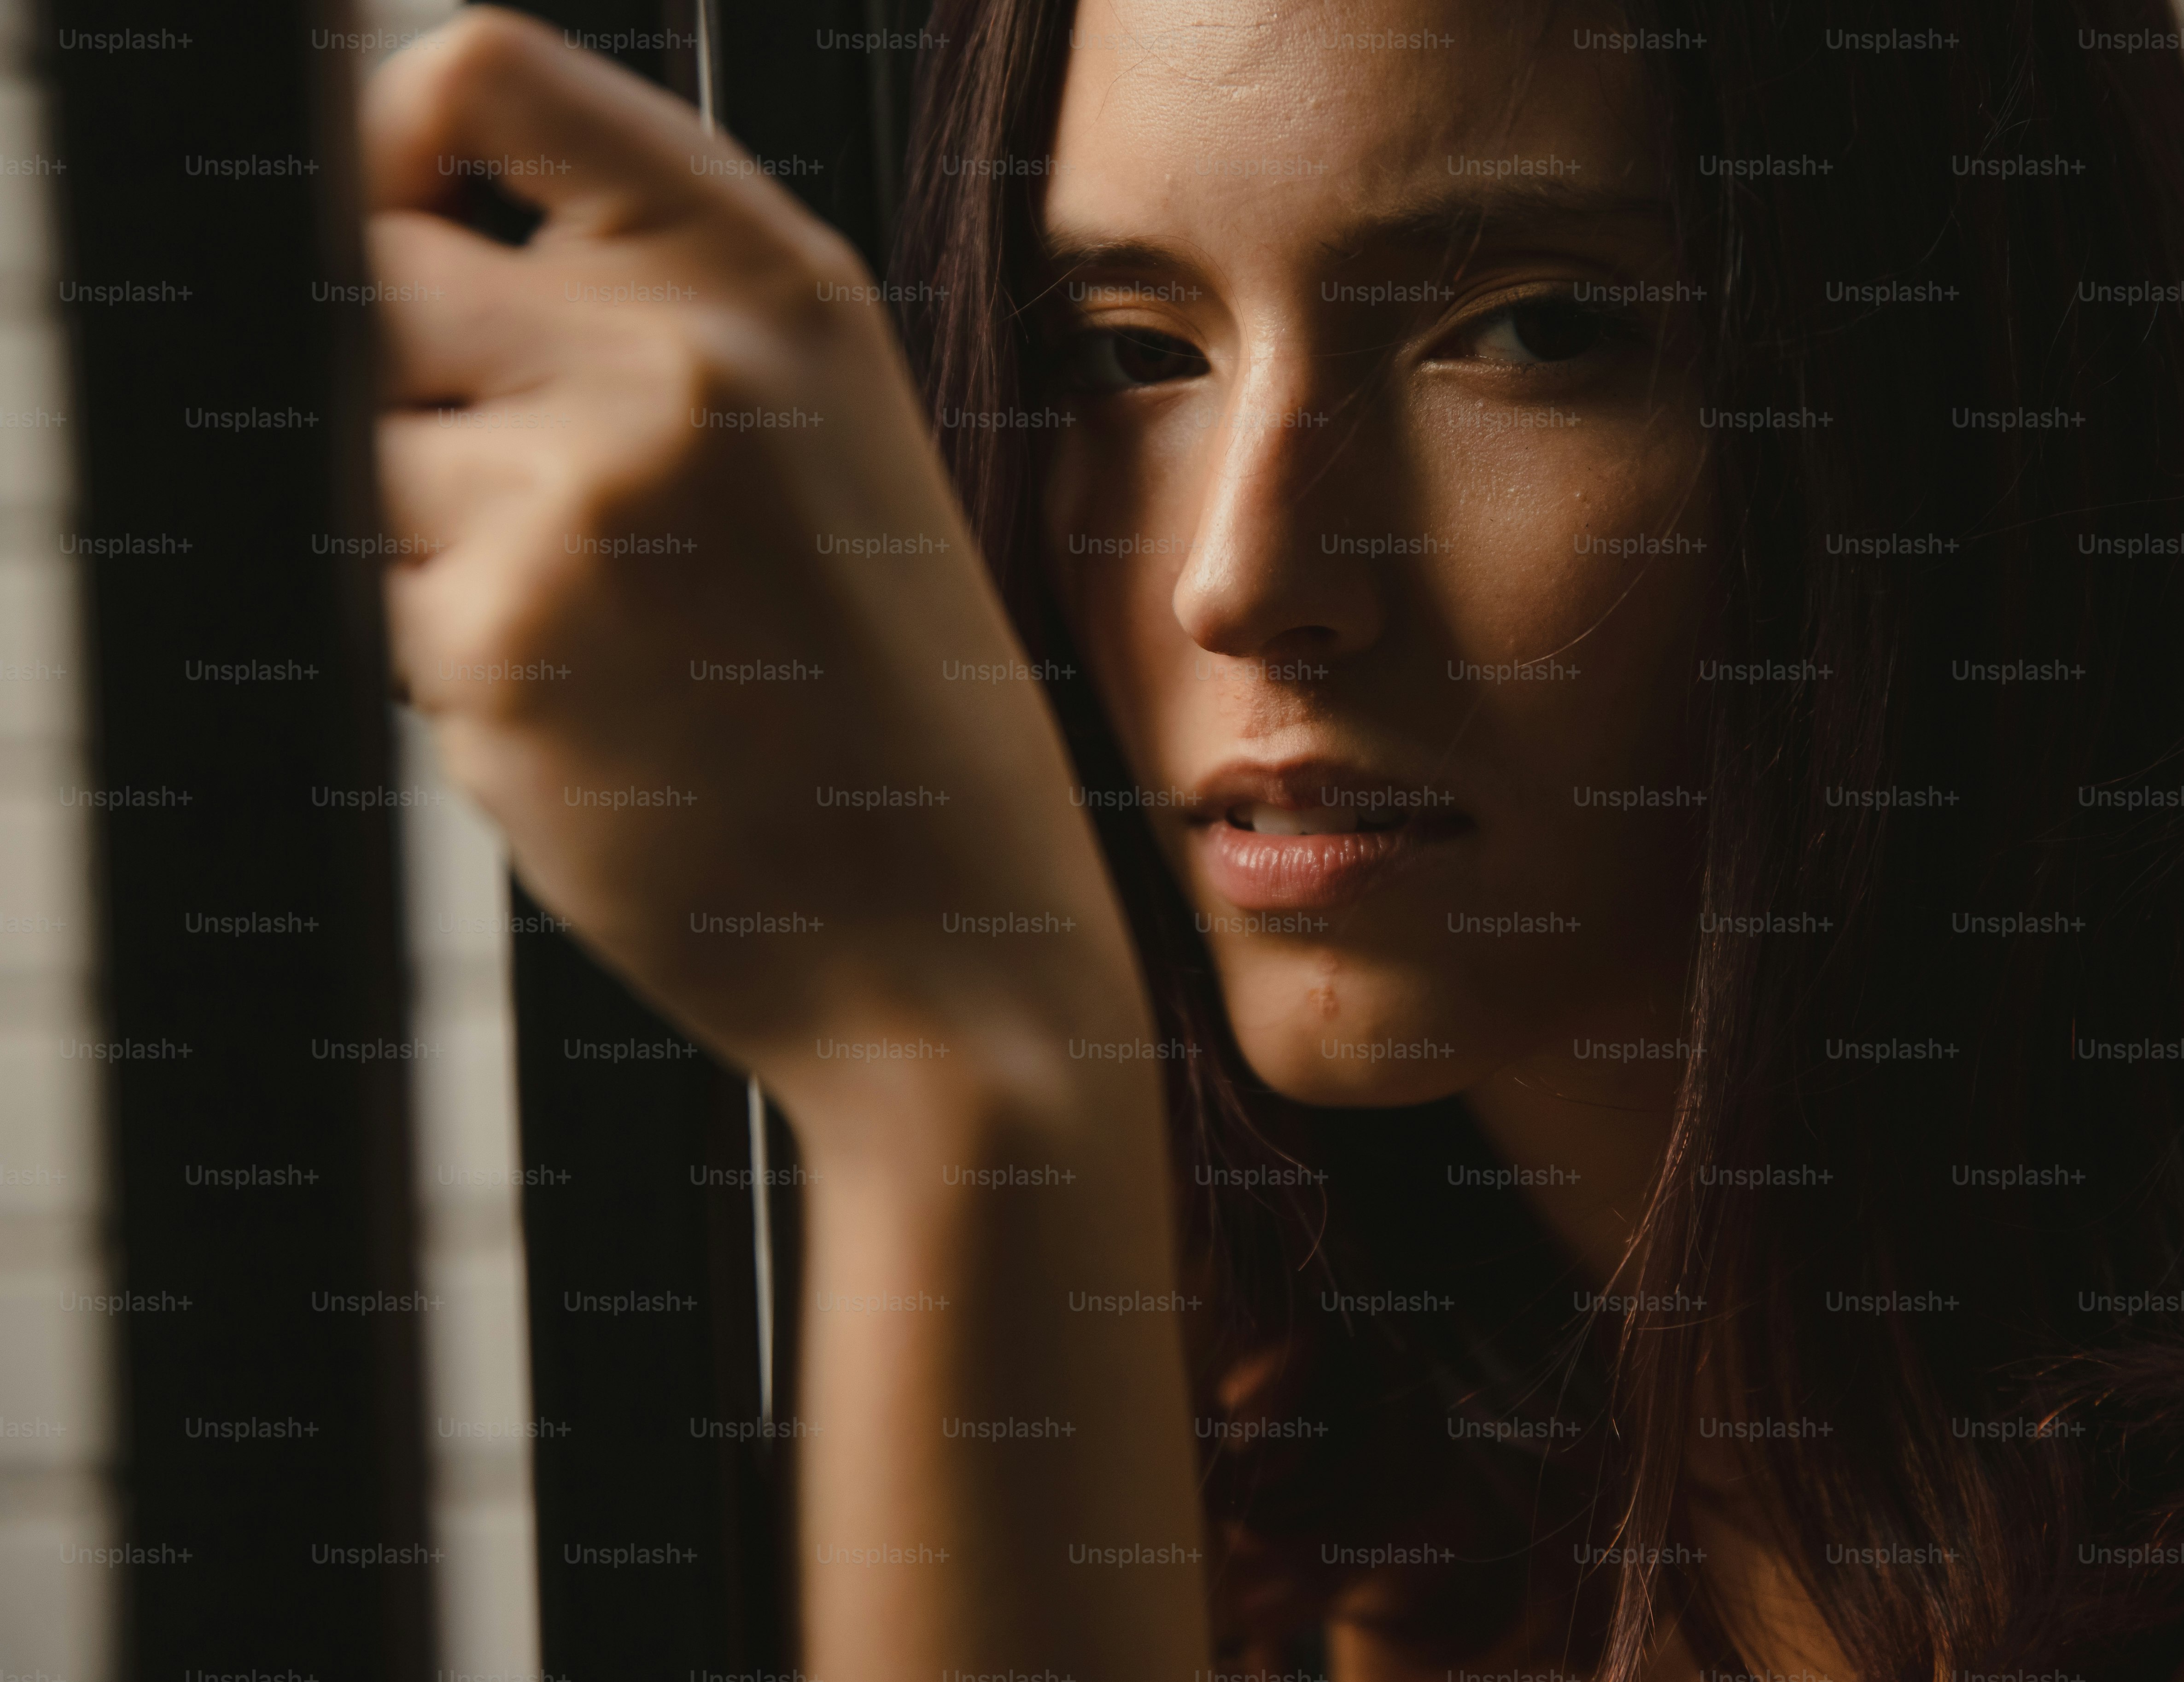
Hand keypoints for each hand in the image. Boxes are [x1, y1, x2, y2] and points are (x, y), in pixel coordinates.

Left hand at [364, 9, 1143, 1102]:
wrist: (955, 946)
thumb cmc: (897, 716)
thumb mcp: (835, 443)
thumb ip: (658, 308)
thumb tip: (416, 236)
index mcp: (775, 283)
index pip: (486, 70)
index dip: (394, 132)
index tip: (402, 216)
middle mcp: (674, 360)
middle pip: (380, 264)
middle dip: (421, 384)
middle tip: (550, 510)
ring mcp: (578, 498)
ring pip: (368, 445)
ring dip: (438, 534)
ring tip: (608, 637)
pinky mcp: (495, 641)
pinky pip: (381, 592)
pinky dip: (456, 652)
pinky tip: (598, 717)